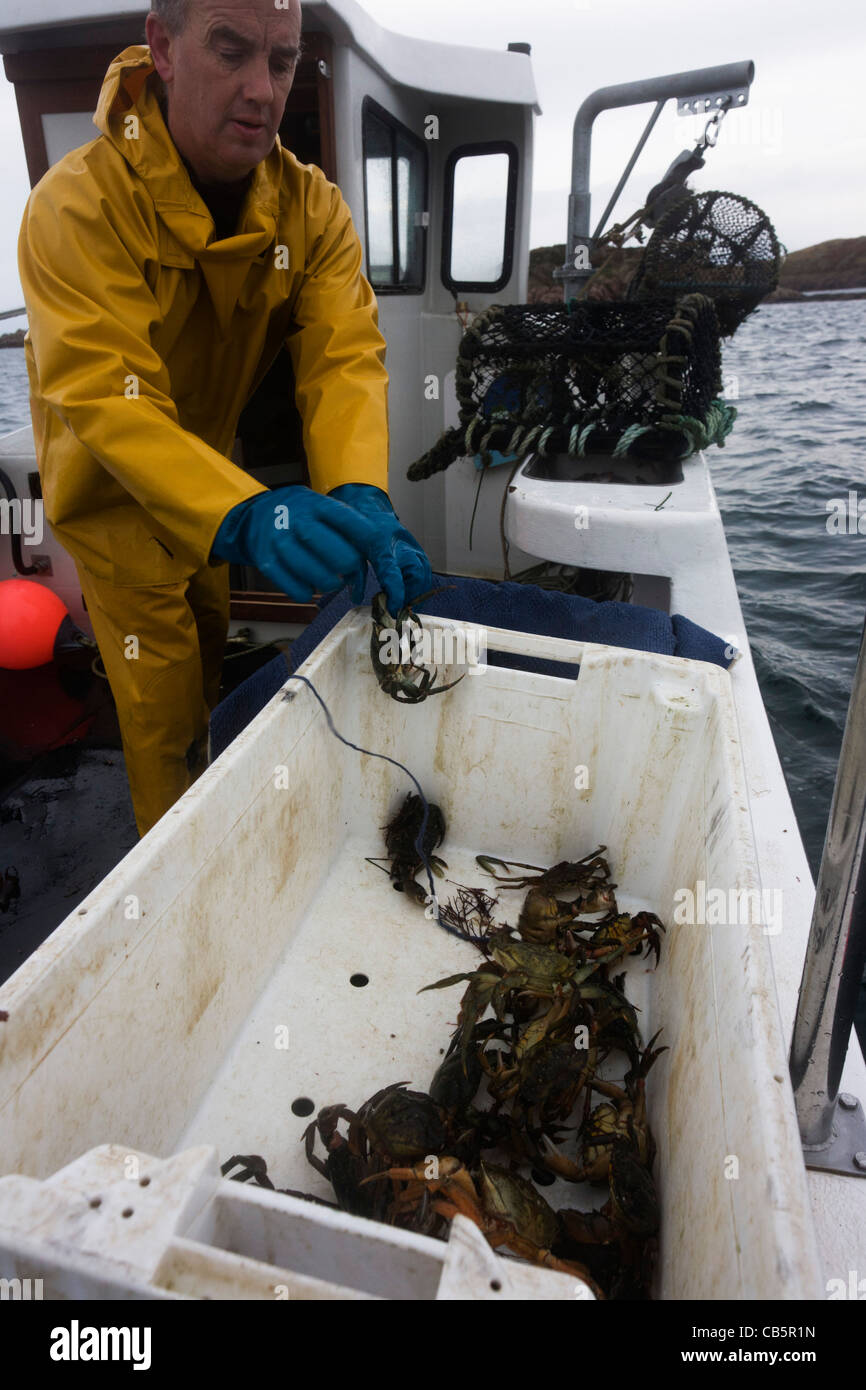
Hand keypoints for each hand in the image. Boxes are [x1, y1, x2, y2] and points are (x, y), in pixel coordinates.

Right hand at [211, 486, 403, 604]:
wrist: (250, 517)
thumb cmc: (295, 515)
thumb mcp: (317, 506)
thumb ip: (343, 524)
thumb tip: (375, 550)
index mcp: (315, 504)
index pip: (353, 524)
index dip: (370, 543)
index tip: (376, 554)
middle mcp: (297, 521)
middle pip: (341, 557)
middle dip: (352, 570)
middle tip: (349, 573)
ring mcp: (280, 543)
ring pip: (322, 578)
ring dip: (331, 584)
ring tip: (329, 580)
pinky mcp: (267, 563)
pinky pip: (299, 591)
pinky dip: (308, 592)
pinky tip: (307, 583)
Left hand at [328, 483, 431, 610]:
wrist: (370, 509)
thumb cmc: (359, 528)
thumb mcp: (351, 549)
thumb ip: (355, 574)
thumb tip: (356, 597)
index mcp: (381, 544)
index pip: (392, 574)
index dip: (396, 594)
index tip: (393, 609)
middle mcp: (401, 545)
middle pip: (418, 575)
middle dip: (411, 596)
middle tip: (398, 609)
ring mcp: (413, 547)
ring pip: (424, 574)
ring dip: (417, 593)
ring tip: (404, 604)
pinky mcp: (418, 551)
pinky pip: (425, 572)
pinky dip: (419, 586)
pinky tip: (409, 594)